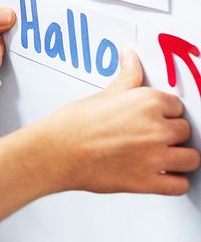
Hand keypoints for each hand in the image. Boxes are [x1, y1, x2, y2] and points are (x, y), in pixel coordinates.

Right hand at [35, 50, 199, 195]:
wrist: (54, 153)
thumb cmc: (72, 126)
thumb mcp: (103, 95)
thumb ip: (127, 76)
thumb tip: (131, 56)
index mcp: (147, 102)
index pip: (177, 106)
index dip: (165, 113)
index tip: (156, 118)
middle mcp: (156, 128)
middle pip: (185, 131)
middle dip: (172, 134)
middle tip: (153, 136)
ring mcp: (154, 157)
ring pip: (191, 159)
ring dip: (180, 158)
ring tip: (165, 156)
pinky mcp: (147, 182)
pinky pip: (179, 185)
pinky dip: (175, 182)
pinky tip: (163, 176)